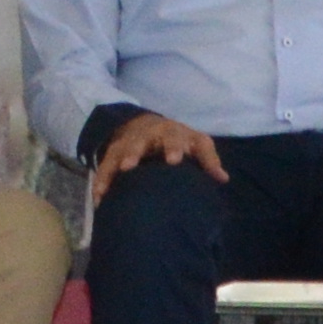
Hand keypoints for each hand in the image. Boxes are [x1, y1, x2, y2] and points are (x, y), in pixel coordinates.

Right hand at [90, 111, 223, 183]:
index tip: (174, 161)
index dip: (175, 148)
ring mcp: (129, 143)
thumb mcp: (195, 143)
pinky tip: (100, 198)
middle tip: (130, 166)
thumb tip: (222, 178)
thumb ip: (208, 160)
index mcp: (172, 133)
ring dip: (116, 163)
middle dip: (135, 152)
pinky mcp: (114, 153)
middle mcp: (148, 135)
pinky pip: (105, 167)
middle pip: (141, 141)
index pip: (176, 137)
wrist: (143, 125)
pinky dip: (102, 182)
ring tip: (111, 180)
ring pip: (120, 151)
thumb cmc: (177, 141)